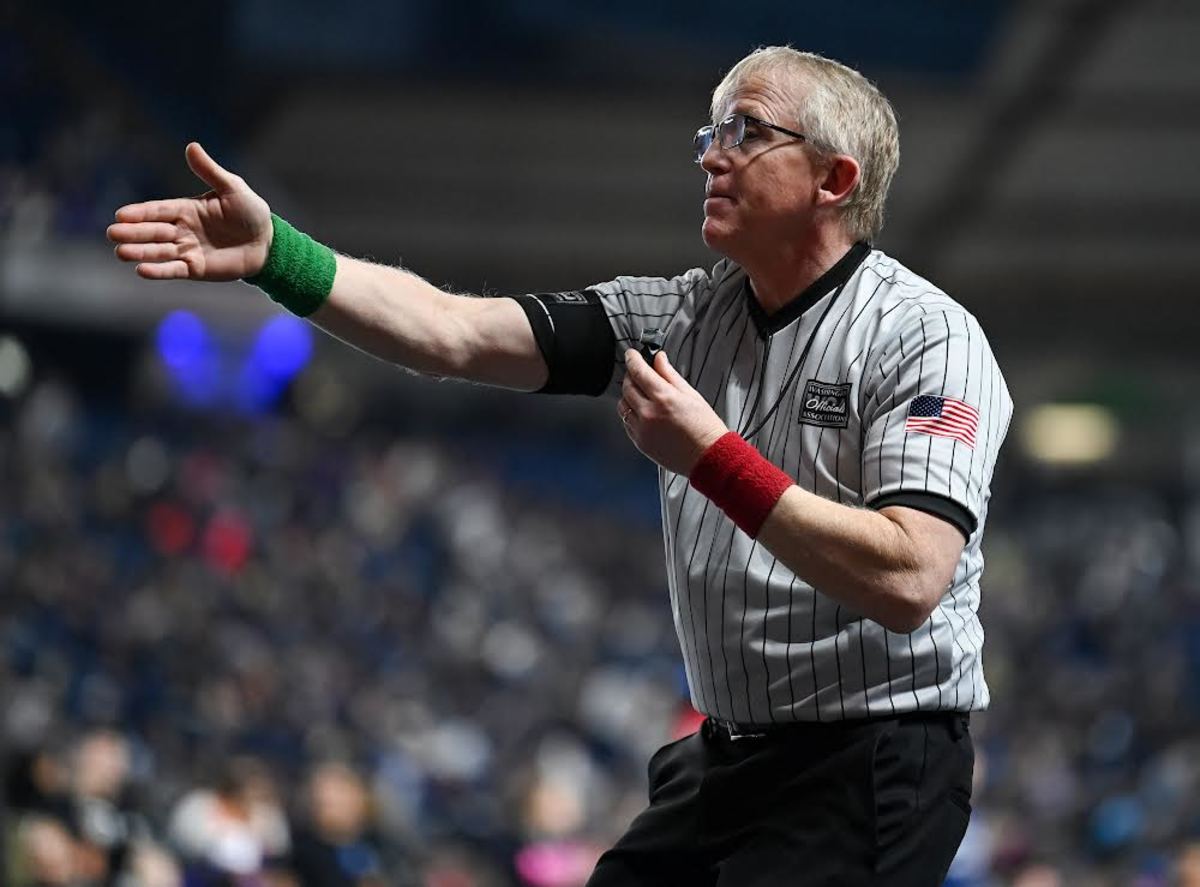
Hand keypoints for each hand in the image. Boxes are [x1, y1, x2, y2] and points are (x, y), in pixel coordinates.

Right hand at [107, 142, 272, 280]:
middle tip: (112, 233)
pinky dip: (159, 270)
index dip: (140, 213)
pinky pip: (174, 270)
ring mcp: (188, 250)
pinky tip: (142, 270)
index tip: (120, 214)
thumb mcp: (232, 187)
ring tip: (121, 253)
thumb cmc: (251, 212)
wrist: (267, 242)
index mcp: (186, 209)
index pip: (158, 210)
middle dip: (132, 233)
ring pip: (159, 251)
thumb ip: (209, 171)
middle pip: (153, 231)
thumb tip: (191, 146)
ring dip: (140, 252)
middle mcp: (182, 230)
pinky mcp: (196, 269)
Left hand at [618, 349, 728, 474]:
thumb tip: (659, 360)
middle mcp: (649, 413)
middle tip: (638, 373)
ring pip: (623, 405)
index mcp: (664, 398)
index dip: (632, 359)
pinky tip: (643, 412)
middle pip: (627, 387)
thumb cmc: (705, 428)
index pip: (638, 371)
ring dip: (628, 396)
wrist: (708, 457)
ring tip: (642, 394)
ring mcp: (642, 429)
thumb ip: (670, 375)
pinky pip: (626, 423)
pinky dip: (631, 414)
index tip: (631, 354)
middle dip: (631, 376)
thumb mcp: (691, 395)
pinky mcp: (640, 442)